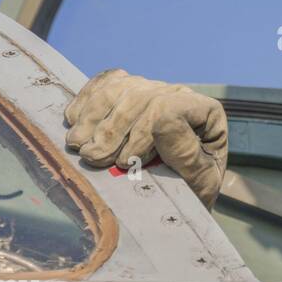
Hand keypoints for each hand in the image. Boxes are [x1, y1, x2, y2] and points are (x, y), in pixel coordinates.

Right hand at [64, 68, 228, 206]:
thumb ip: (187, 153)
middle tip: (94, 159)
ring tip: (80, 147)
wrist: (174, 199)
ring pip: (119, 88)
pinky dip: (86, 100)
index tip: (124, 163)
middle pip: (139, 96)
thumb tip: (162, 120)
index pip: (169, 107)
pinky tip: (75, 123)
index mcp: (206, 113)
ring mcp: (154, 90)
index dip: (141, 134)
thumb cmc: (190, 193)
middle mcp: (181, 96)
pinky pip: (106, 82)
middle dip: (112, 129)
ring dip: (93, 118)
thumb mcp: (198, 182)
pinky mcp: (130, 91)